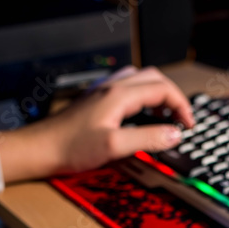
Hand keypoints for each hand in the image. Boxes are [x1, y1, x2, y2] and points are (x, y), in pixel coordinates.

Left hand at [0, 66, 194, 183]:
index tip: (188, 125)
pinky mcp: (95, 101)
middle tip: (181, 119)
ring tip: (164, 115)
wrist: (39, 149)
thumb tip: (174, 134)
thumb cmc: (69, 147)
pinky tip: (139, 115)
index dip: (181, 105)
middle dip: (173, 96)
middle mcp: (112, 88)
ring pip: (140, 80)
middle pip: (154, 78)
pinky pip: (126, 88)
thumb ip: (147, 138)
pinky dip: (142, 97)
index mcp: (119, 95)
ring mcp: (102, 92)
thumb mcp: (114, 147)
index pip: (163, 89)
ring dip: (158, 94)